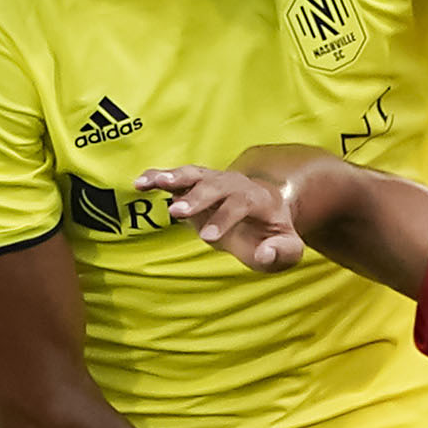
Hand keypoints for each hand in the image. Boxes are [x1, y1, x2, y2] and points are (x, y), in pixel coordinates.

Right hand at [137, 165, 303, 271]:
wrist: (265, 211)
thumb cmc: (274, 234)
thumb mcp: (288, 248)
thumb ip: (282, 252)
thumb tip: (265, 253)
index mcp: (258, 199)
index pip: (241, 204)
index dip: (225, 219)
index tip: (208, 238)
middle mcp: (235, 184)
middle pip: (215, 186)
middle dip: (196, 198)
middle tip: (177, 213)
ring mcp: (213, 180)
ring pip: (193, 174)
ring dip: (172, 177)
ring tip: (150, 183)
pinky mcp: (195, 183)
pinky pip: (175, 177)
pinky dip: (157, 177)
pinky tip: (139, 183)